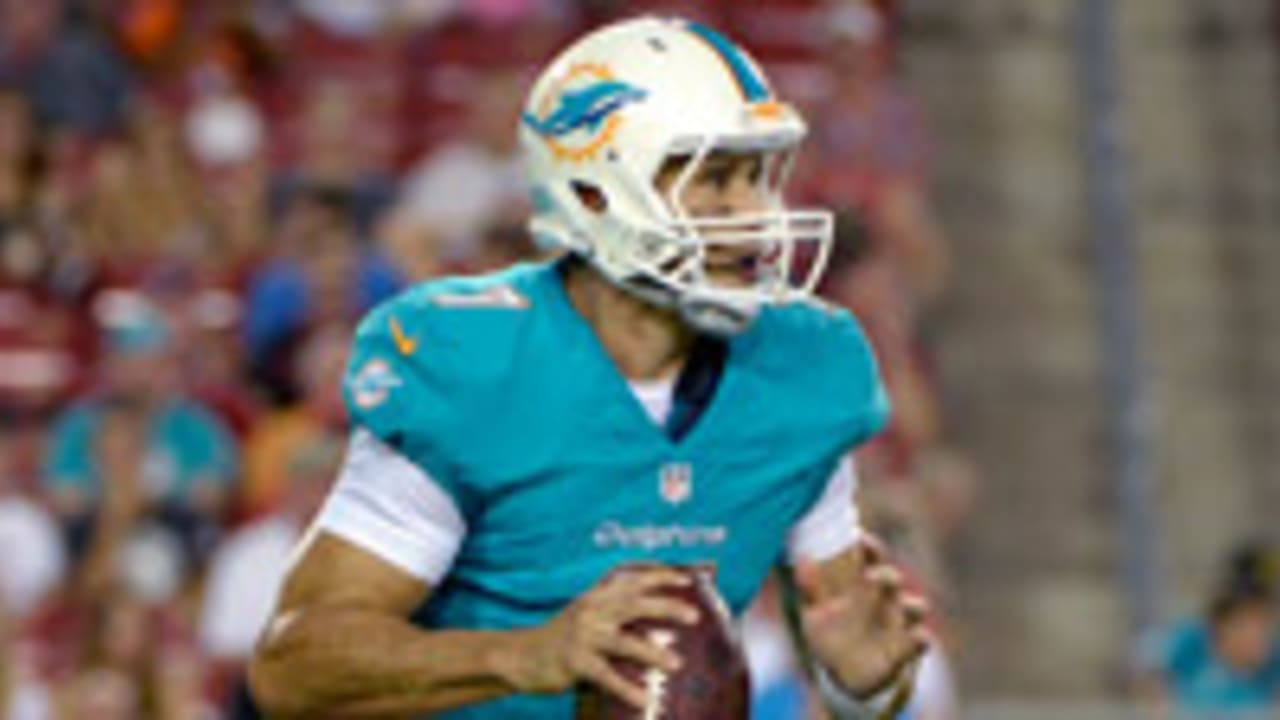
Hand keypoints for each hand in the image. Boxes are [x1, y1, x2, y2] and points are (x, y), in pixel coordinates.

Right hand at [512, 566, 699, 708]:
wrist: (522, 656)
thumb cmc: (564, 638)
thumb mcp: (587, 615)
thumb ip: (615, 614)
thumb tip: (660, 624)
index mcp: (597, 596)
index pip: (633, 580)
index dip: (661, 577)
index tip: (688, 579)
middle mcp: (591, 610)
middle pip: (634, 604)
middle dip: (666, 608)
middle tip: (695, 616)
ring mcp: (582, 635)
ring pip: (623, 641)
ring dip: (652, 652)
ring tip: (676, 663)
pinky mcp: (574, 662)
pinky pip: (606, 676)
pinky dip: (627, 689)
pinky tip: (645, 700)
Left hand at [794, 538, 930, 697]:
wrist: (845, 675)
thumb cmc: (830, 633)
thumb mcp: (815, 613)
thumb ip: (810, 589)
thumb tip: (802, 560)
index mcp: (863, 583)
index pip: (870, 557)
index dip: (869, 546)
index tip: (860, 537)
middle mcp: (885, 598)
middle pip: (892, 578)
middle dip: (886, 575)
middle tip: (872, 576)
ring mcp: (899, 622)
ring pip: (915, 606)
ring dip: (911, 605)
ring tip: (904, 606)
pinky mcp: (906, 647)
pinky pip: (921, 639)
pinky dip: (920, 637)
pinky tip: (917, 636)